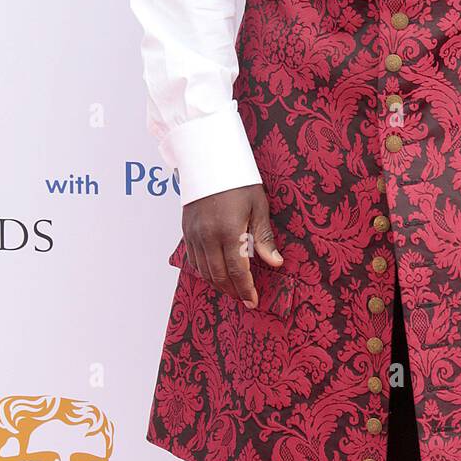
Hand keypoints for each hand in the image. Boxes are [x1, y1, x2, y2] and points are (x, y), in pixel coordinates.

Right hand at [181, 184, 281, 307]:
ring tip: (233, 288)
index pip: (237, 271)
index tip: (254, 301)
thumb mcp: (258, 205)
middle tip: (245, 298)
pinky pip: (193, 259)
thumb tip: (275, 263)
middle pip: (219, 275)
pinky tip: (215, 273)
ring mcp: (194, 234)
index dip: (246, 289)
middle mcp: (207, 236)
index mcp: (229, 231)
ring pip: (204, 271)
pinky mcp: (186, 230)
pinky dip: (204, 271)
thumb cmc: (238, 180)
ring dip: (218, 283)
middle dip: (233, 291)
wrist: (209, 159)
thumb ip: (264, 237)